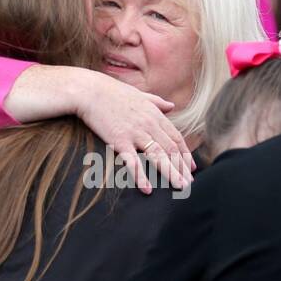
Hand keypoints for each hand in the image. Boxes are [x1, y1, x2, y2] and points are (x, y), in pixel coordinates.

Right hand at [74, 75, 195, 194]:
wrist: (89, 90)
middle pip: (170, 150)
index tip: (191, 168)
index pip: (176, 137)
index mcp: (155, 115)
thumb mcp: (139, 94)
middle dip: (181, 168)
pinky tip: (147, 189)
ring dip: (170, 173)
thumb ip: (157, 102)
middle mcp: (149, 124)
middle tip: (188, 184)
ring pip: (158, 156)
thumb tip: (172, 106)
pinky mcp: (119, 140)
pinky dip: (141, 176)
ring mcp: (135, 133)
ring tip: (179, 187)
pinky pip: (133, 162)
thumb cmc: (112, 92)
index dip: (185, 154)